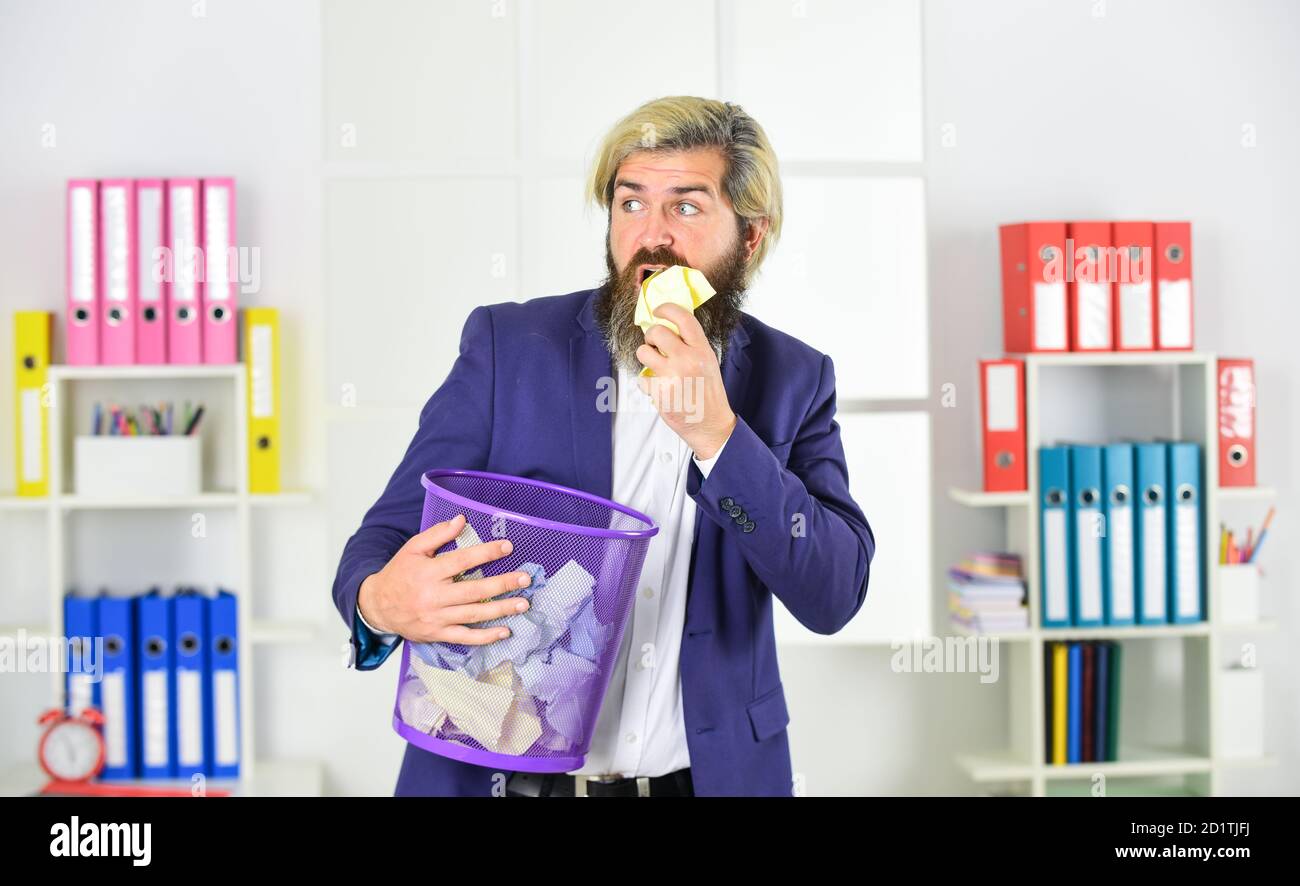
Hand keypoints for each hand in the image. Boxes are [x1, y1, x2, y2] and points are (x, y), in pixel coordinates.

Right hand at [357, 513, 532, 643]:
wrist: (378, 607)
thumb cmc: (399, 574)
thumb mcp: (413, 549)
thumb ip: (437, 534)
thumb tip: (461, 520)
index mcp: (428, 573)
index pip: (462, 561)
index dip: (486, 553)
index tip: (507, 547)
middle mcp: (434, 597)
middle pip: (474, 590)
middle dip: (502, 584)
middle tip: (525, 578)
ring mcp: (437, 618)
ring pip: (474, 614)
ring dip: (501, 610)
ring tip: (523, 604)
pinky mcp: (438, 634)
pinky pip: (466, 637)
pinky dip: (486, 637)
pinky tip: (505, 631)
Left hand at [635, 302, 736, 458]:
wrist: (711, 425)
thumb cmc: (708, 393)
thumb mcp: (708, 362)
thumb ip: (691, 345)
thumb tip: (668, 327)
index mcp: (702, 350)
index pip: (683, 318)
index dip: (667, 309)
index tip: (658, 310)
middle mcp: (688, 360)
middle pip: (657, 332)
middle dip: (651, 335)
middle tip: (654, 344)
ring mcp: (673, 377)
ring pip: (643, 352)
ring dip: (646, 356)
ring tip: (656, 366)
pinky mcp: (661, 393)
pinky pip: (642, 378)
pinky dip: (648, 383)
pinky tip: (661, 388)